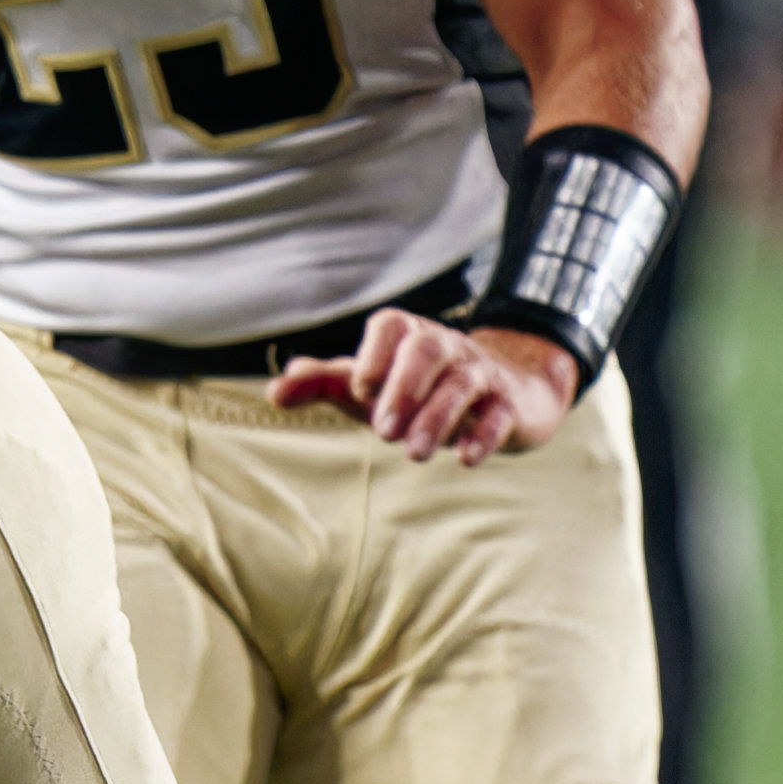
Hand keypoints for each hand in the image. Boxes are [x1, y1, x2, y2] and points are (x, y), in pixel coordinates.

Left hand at [270, 314, 576, 465]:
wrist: (504, 393)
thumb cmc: (419, 389)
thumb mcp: (370, 386)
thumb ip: (324, 384)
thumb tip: (274, 391)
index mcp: (409, 337)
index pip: (391, 325)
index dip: (374, 354)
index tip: (360, 390)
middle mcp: (446, 348)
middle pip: (428, 350)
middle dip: (404, 388)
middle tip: (382, 433)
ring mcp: (480, 375)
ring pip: (462, 385)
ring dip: (437, 418)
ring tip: (414, 454)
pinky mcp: (508, 406)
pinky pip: (500, 414)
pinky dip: (483, 435)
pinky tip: (466, 458)